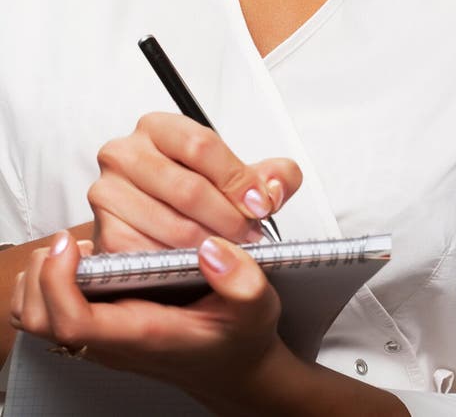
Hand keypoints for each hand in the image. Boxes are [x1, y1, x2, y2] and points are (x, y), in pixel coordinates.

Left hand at [10, 230, 287, 410]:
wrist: (237, 368)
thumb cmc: (242, 336)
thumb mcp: (257, 306)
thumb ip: (242, 280)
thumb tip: (211, 249)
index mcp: (144, 333)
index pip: (74, 321)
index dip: (58, 281)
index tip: (71, 244)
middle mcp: (115, 339)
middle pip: (40, 321)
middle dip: (40, 278)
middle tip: (66, 243)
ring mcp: (106, 336)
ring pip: (40, 318)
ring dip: (42, 281)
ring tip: (72, 250)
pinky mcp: (105, 328)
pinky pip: (54, 312)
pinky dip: (53, 285)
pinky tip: (85, 260)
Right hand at [88, 111, 301, 251]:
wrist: (159, 226)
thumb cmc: (197, 193)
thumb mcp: (239, 178)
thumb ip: (271, 176)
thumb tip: (275, 188)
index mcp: (158, 127)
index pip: (201, 145)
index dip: (237, 178)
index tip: (261, 205)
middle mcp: (124, 153)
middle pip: (188, 188)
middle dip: (229, 219)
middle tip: (251, 235)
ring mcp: (108, 193)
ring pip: (174, 226)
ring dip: (212, 245)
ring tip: (234, 250)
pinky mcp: (106, 233)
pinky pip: (153, 254)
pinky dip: (183, 264)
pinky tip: (202, 264)